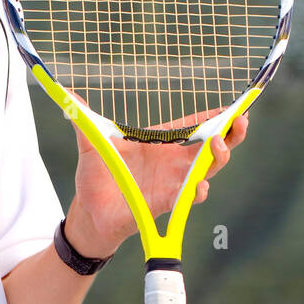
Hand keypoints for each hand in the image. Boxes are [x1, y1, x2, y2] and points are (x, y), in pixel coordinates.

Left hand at [65, 109, 249, 258]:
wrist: (89, 211)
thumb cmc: (96, 175)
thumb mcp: (91, 144)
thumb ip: (84, 119)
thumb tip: (64, 92)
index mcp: (161, 142)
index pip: (196, 125)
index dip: (217, 117)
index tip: (236, 106)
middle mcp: (173, 162)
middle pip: (212, 147)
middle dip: (230, 134)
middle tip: (240, 121)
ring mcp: (172, 182)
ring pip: (207, 170)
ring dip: (217, 158)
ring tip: (219, 146)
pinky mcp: (166, 203)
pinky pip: (187, 197)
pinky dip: (195, 191)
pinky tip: (198, 186)